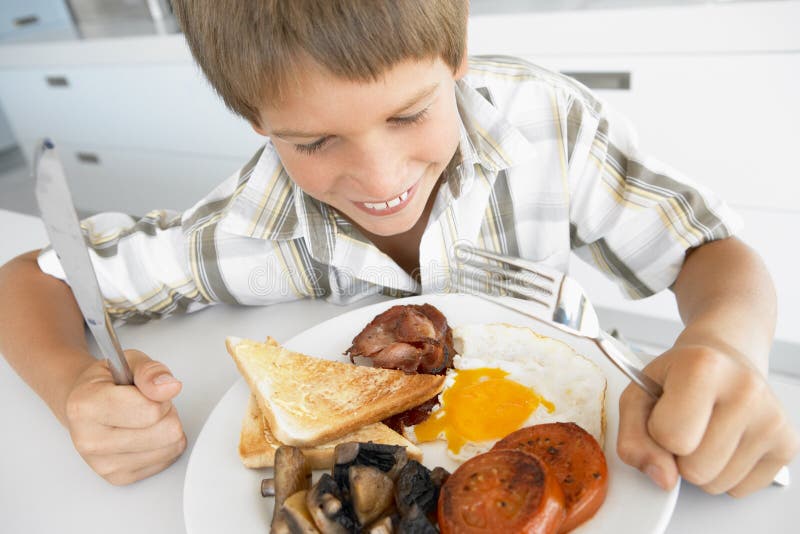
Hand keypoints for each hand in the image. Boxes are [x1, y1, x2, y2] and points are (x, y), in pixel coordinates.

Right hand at [64, 349, 186, 484]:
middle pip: (166, 432)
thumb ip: (150, 371)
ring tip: (145, 418)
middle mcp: (89, 440)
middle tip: (148, 404)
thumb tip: (169, 387)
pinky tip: (145, 434)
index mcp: (86, 406)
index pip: (150, 410)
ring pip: (170, 447)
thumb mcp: (129, 362)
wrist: (85, 405)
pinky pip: (167, 460)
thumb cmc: (108, 383)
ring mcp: (102, 464)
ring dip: (166, 429)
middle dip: (166, 413)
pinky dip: (164, 445)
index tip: (146, 390)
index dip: (159, 395)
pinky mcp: (119, 478)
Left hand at [617, 344, 798, 496]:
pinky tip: (726, 439)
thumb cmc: (678, 376)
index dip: (657, 432)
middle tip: (686, 423)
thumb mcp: (637, 395)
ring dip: (702, 466)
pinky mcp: (788, 444)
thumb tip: (663, 478)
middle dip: (680, 455)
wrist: (724, 357)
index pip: (670, 436)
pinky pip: (739, 489)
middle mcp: (745, 389)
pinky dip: (725, 472)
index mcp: (703, 366)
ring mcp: (772, 418)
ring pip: (717, 484)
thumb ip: (632, 438)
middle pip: (695, 469)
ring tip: (706, 429)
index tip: (665, 410)